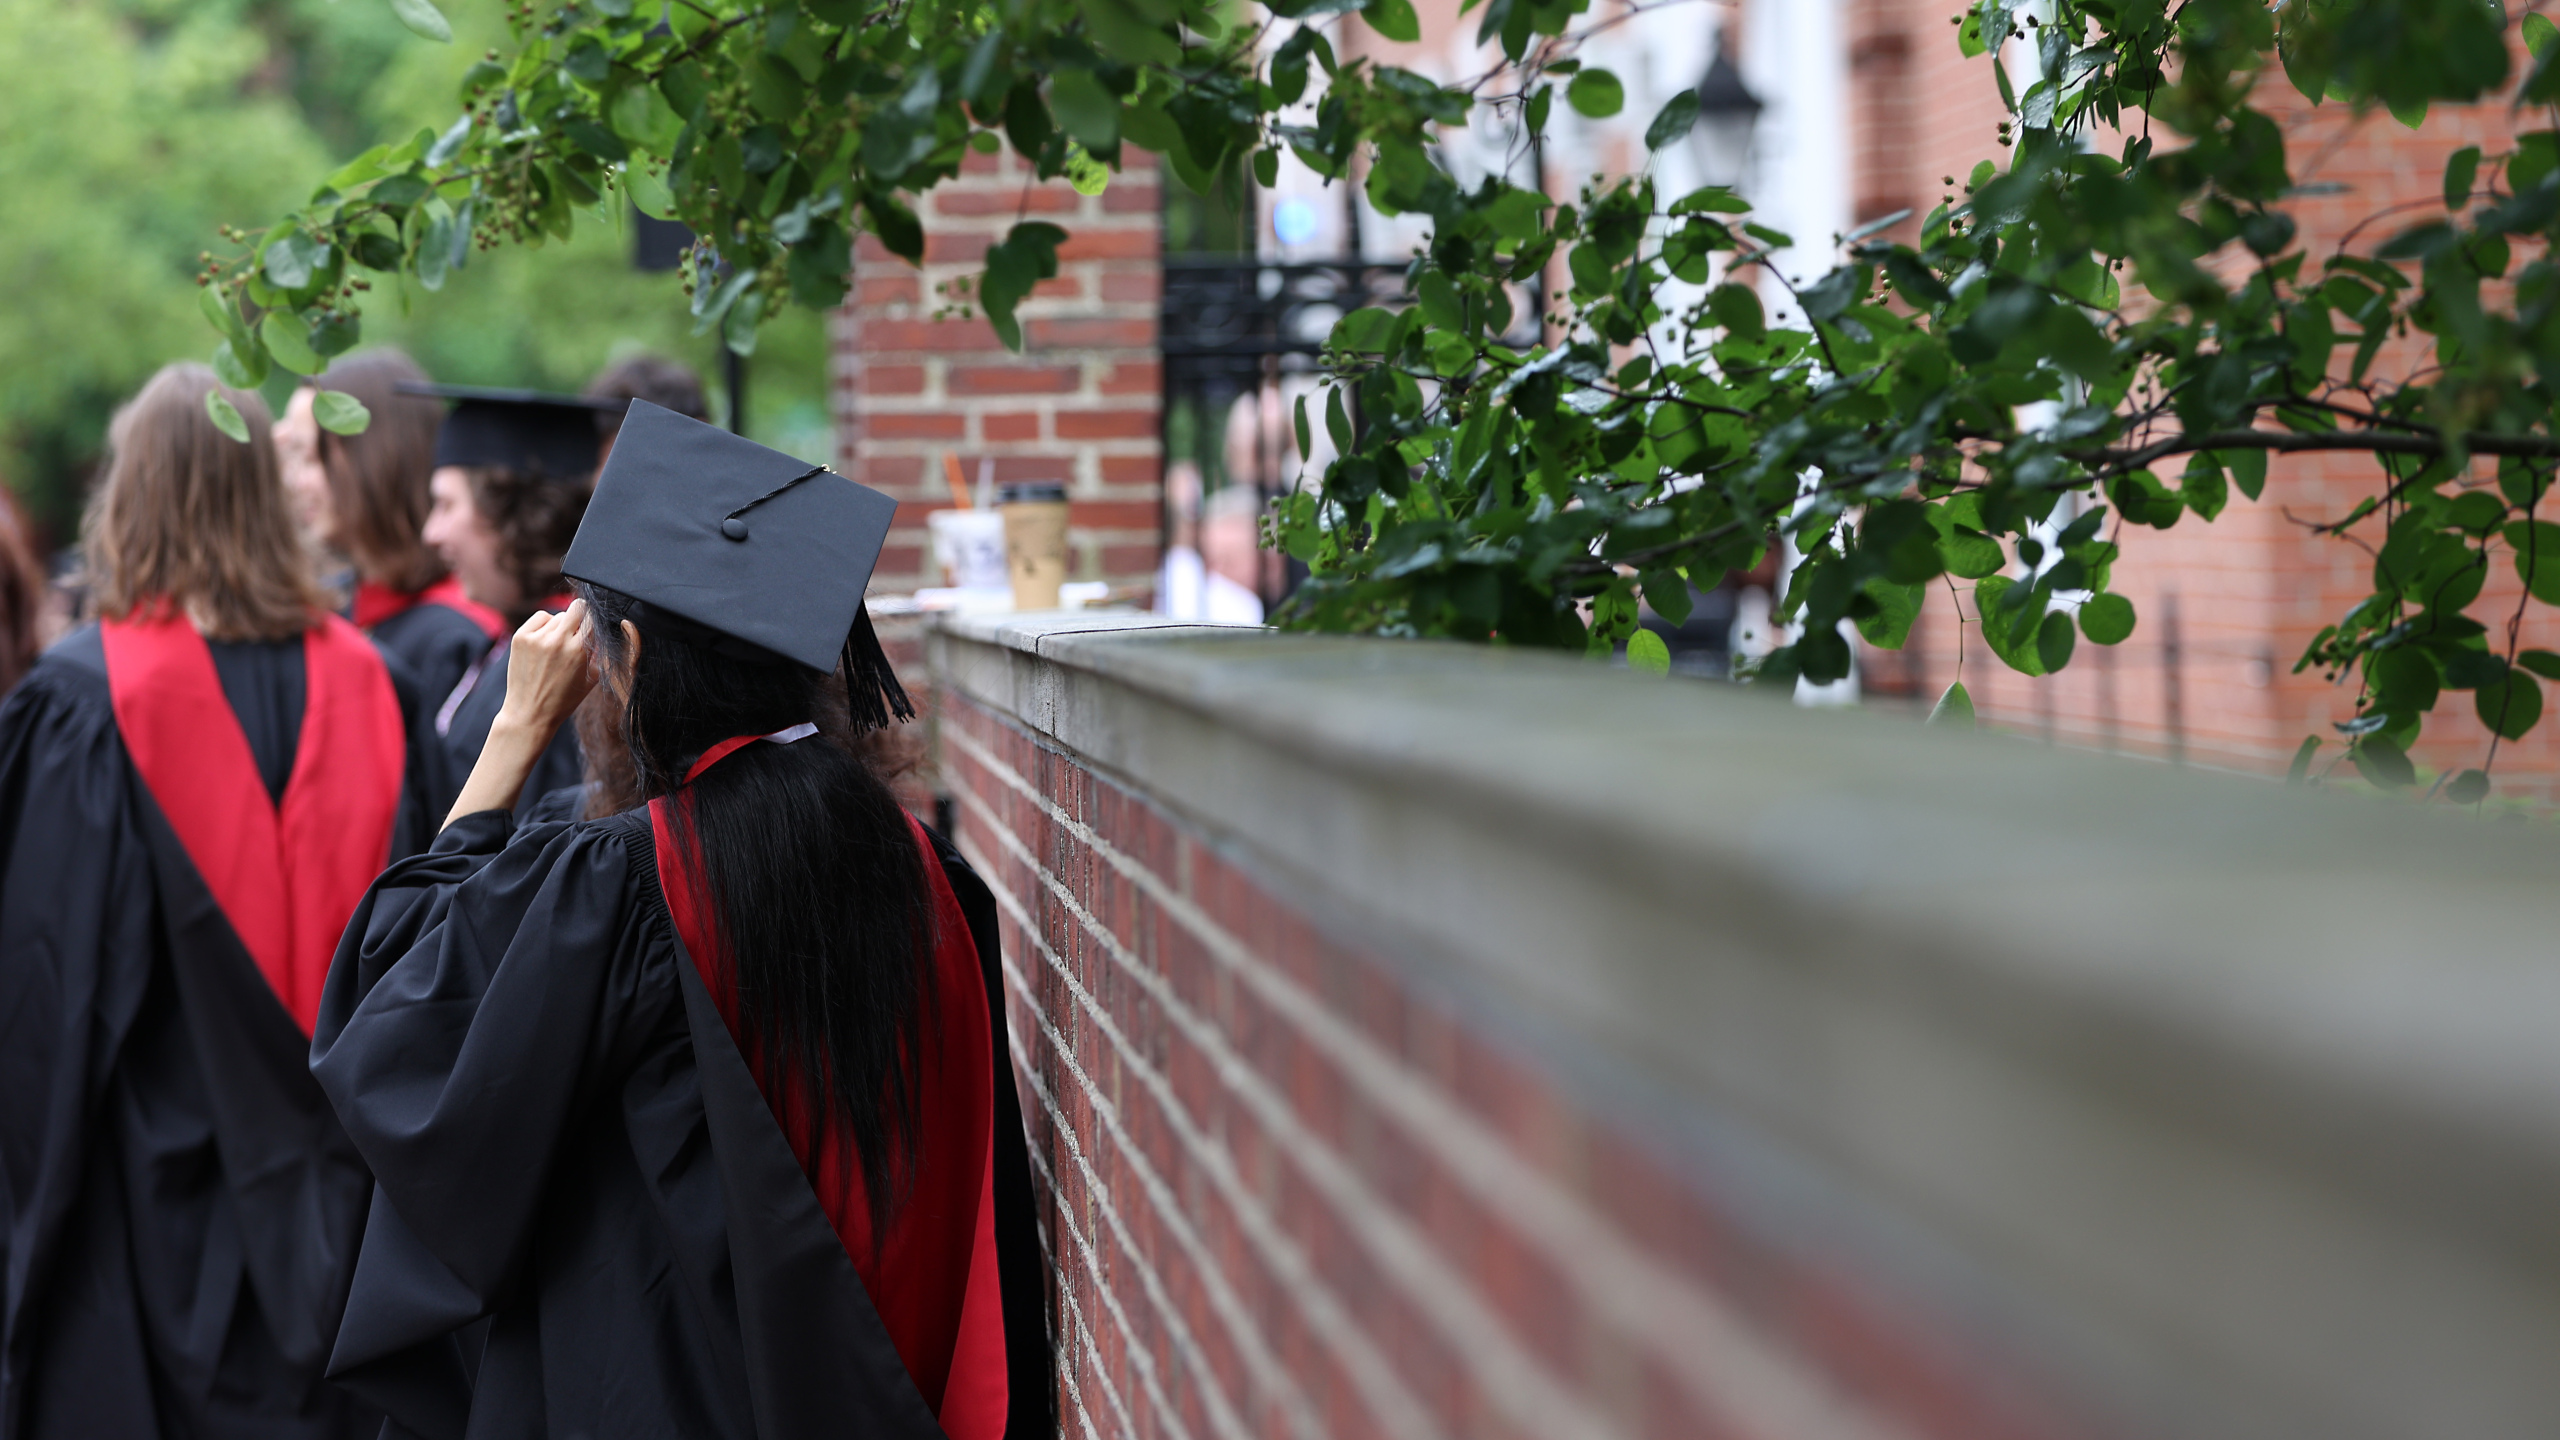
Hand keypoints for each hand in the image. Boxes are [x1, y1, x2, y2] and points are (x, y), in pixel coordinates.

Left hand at [444, 600, 595, 827]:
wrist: (525, 723)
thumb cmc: (560, 709)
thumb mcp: (589, 685)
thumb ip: (594, 656)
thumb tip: (598, 632)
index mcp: (579, 651)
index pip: (588, 612)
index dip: (590, 618)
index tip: (591, 625)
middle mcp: (557, 641)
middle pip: (572, 610)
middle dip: (574, 622)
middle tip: (573, 636)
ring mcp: (535, 638)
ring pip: (552, 614)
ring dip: (554, 626)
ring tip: (553, 651)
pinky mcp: (518, 639)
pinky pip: (535, 620)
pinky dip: (538, 629)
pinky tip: (539, 650)